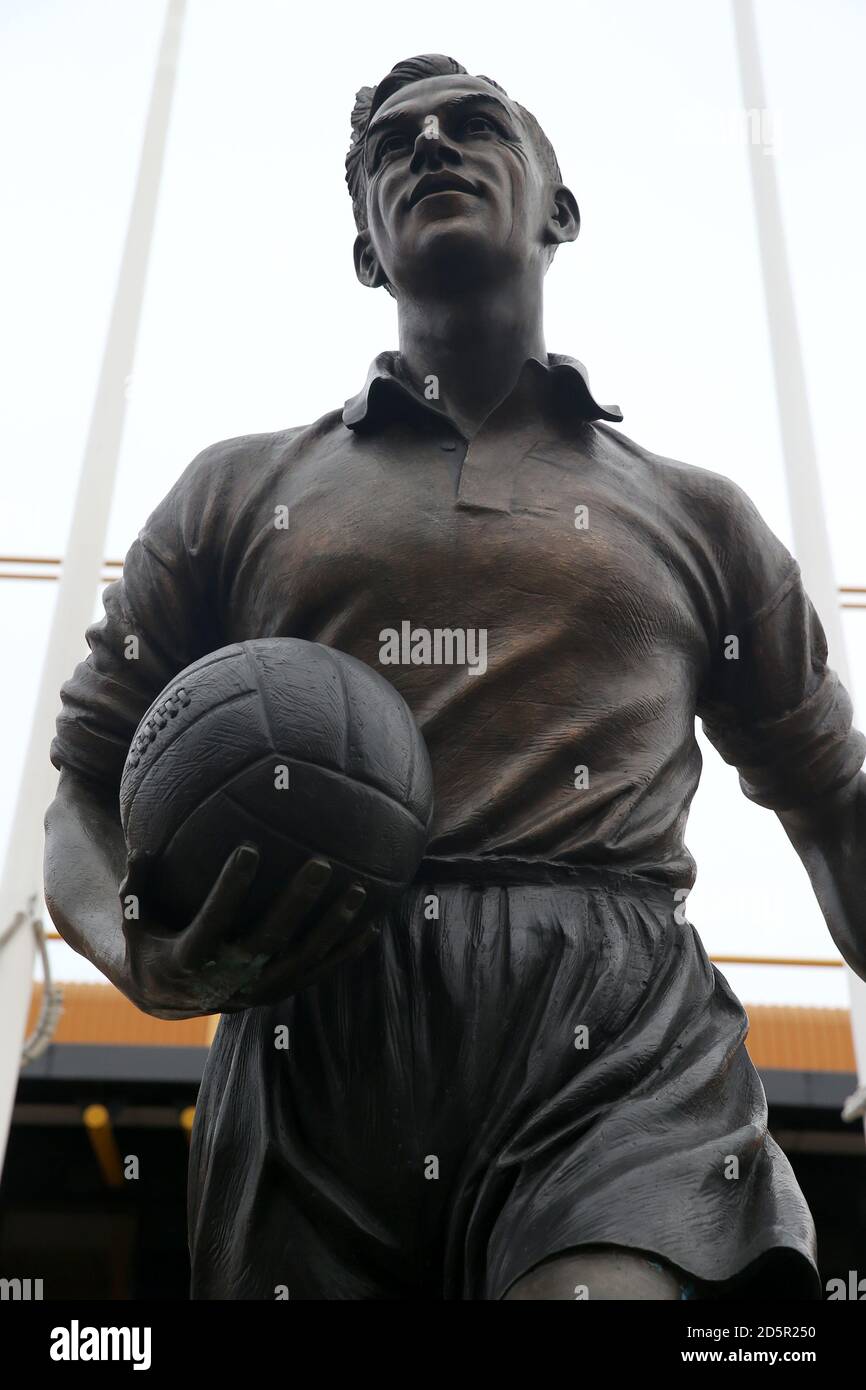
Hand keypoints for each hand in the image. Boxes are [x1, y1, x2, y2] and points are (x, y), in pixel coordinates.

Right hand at [119, 845, 375, 1016]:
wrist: (169, 996)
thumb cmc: (152, 939)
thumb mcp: (136, 918)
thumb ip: (137, 887)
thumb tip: (140, 846)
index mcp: (186, 961)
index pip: (211, 922)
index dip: (229, 889)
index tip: (248, 848)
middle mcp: (225, 981)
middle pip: (267, 942)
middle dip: (296, 903)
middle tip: (321, 864)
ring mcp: (256, 991)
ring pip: (301, 962)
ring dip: (331, 928)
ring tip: (358, 891)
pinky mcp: (279, 993)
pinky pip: (317, 973)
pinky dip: (344, 952)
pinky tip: (372, 925)